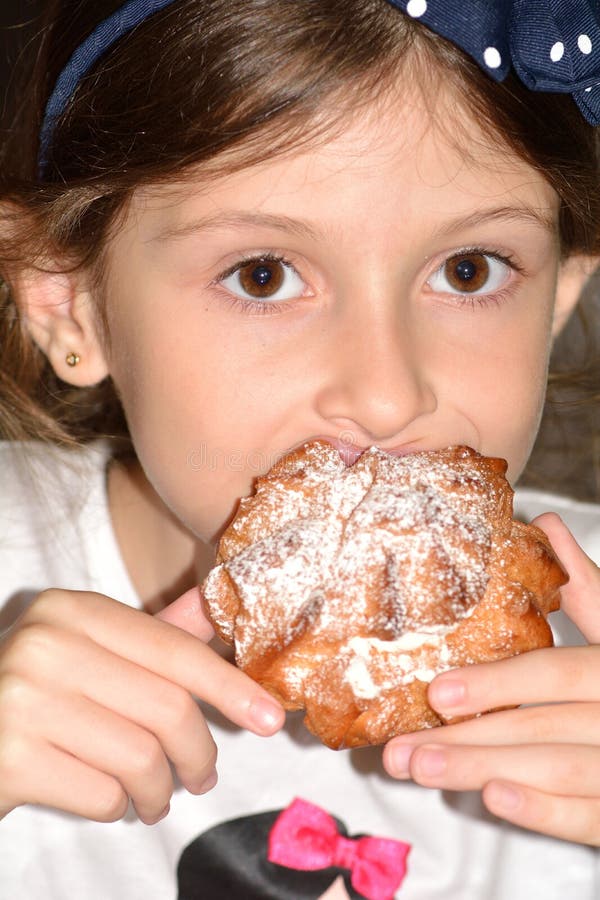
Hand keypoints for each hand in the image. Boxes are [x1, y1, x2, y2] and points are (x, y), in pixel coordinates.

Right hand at [0, 587, 283, 823]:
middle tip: (201, 776)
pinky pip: (104, 796)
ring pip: (142, 759)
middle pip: (167, 709)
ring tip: (154, 795)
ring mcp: (22, 701)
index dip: (230, 687)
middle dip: (199, 754)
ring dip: (161, 790)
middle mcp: (47, 645)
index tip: (270, 719)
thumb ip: (153, 635)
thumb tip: (221, 606)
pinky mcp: (9, 760)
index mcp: (74, 610)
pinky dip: (119, 809)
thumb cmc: (35, 691)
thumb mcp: (87, 648)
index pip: (175, 650)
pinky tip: (111, 801)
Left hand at [382, 513, 599, 845]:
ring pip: (558, 771)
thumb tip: (546, 526)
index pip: (557, 672)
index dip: (498, 682)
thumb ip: (590, 590)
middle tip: (403, 749)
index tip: (436, 692)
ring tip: (424, 769)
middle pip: (545, 726)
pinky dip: (543, 812)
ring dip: (485, 770)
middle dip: (469, 737)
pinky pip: (590, 818)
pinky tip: (493, 798)